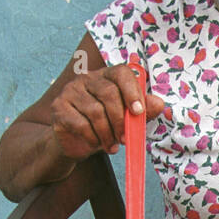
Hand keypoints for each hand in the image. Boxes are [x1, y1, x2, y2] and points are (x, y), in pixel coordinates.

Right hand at [49, 62, 165, 161]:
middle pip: (109, 93)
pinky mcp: (59, 107)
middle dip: (120, 120)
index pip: (121, 73)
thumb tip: (159, 104)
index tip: (138, 112)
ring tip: (111, 144)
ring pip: (95, 111)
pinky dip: (92, 138)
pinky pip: (80, 123)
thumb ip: (144, 110)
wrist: (76, 142)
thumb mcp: (127, 119)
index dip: (132, 91)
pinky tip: (97, 143)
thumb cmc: (105, 126)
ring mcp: (70, 90)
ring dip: (107, 133)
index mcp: (107, 76)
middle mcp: (87, 78)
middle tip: (125, 138)